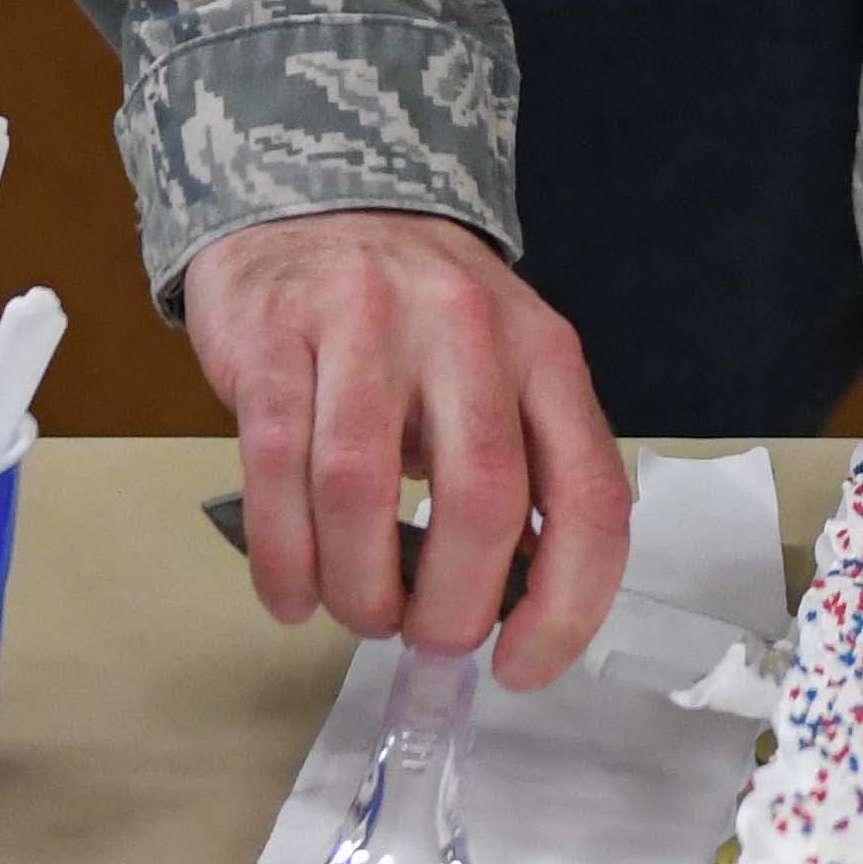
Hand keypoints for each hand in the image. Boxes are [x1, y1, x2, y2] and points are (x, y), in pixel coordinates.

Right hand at [182, 207, 635, 680]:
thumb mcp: (499, 370)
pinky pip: (278, 473)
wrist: (312, 196)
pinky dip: (285, 560)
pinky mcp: (274, 338)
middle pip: (479, 499)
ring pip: (363, 492)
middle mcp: (467, 331)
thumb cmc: (416, 316)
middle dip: (450, 607)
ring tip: (357, 612)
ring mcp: (365, 327)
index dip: (567, 603)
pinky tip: (291, 595)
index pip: (589, 495)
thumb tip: (518, 605)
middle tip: (422, 636)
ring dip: (359, 589)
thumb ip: (519, 469)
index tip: (523, 667)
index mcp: (544, 353)